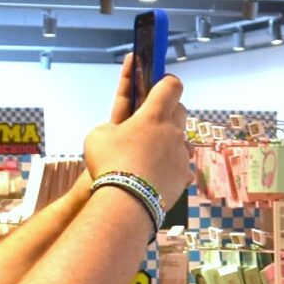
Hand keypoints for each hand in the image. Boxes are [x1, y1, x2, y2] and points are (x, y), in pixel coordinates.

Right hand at [84, 62, 191, 205]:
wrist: (126, 201)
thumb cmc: (110, 164)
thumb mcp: (97, 135)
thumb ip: (112, 126)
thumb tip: (117, 133)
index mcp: (154, 115)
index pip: (171, 85)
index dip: (167, 81)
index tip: (160, 84)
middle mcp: (173, 132)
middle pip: (181, 109)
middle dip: (170, 110)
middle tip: (153, 119)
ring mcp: (182, 154)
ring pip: (183, 138)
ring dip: (171, 140)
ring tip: (153, 152)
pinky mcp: (185, 175)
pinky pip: (183, 165)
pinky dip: (173, 166)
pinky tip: (158, 174)